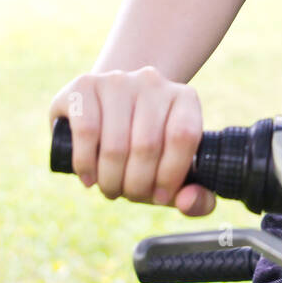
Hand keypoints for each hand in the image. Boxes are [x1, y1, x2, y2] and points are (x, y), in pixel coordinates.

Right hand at [47, 66, 215, 214]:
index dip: (171, 174)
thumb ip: (197, 196)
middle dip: (136, 185)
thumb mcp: (174, 171)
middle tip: (128, 194)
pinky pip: (86, 131)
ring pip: (115, 144)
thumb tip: (188, 201)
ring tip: (110, 188)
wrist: (108, 111)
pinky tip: (88, 177)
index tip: (159, 196)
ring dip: (110, 180)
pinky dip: (86, 163)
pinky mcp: (83, 85)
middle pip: (147, 145)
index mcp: (184, 98)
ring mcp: (117, 80)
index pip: (183, 136)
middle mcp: (152, 82)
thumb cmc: (146, 148)